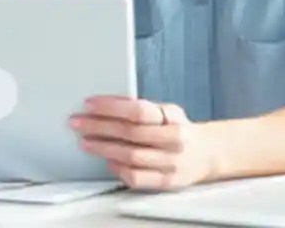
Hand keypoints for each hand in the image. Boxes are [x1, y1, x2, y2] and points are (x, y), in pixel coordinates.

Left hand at [71, 96, 213, 190]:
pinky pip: (137, 177)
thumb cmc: (178, 129)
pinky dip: (118, 169)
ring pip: (131, 156)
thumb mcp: (167, 111)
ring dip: (103, 148)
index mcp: (172, 118)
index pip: (138, 110)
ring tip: (85, 142)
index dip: (111, 107)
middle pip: (130, 133)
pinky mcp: (167, 181)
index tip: (89, 104)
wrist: (206, 154)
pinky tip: (107, 161)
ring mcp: (171, 162)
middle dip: (99, 126)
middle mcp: (173, 140)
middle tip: (78, 122)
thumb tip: (107, 103)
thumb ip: (142, 108)